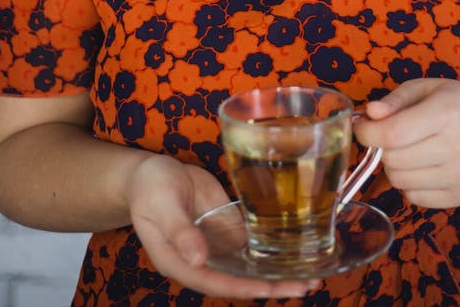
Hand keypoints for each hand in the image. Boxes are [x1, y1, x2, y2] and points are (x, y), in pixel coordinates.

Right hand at [125, 154, 317, 298]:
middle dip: (271, 284)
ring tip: (309, 272)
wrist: (152, 170)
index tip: (271, 288)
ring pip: (247, 264)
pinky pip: (248, 242)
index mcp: (180, 261)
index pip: (215, 281)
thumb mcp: (162, 205)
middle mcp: (202, 259)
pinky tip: (293, 247)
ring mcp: (215, 244)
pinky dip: (269, 247)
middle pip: (237, 279)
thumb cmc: (150, 188)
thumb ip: (180, 231)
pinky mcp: (224, 228)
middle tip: (305, 285)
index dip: (243, 287)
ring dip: (275, 269)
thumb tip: (199, 259)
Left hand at [354, 78, 459, 209]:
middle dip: (381, 147)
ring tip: (408, 149)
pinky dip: (408, 183)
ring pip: (399, 181)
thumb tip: (370, 114)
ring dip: (393, 166)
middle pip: (393, 159)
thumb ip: (395, 99)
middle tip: (390, 135)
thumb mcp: (428, 88)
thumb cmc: (457, 105)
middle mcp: (459, 146)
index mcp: (449, 111)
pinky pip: (413, 197)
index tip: (363, 126)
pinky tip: (422, 166)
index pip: (393, 133)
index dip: (367, 132)